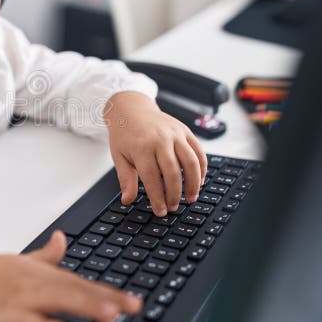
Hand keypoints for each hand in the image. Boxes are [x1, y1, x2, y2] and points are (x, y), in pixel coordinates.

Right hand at [0, 230, 141, 321]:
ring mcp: (21, 298)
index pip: (82, 283)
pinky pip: (25, 320)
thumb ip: (46, 255)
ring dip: (84, 306)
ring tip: (109, 314)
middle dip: (105, 299)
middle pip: (76, 291)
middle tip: (132, 307)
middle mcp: (36, 284)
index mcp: (42, 274)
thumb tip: (62, 239)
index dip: (109, 292)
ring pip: (57, 301)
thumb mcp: (21, 260)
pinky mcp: (3, 314)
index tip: (133, 302)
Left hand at [105, 91, 206, 216]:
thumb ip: (125, 179)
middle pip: (173, 172)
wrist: (131, 109)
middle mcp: (160, 140)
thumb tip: (127, 201)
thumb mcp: (119, 157)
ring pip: (191, 162)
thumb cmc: (125, 135)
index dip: (158, 198)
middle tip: (174, 207)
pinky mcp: (185, 131)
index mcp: (141, 147)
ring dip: (194, 183)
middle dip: (175, 194)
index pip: (152, 178)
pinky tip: (199, 181)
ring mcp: (175, 134)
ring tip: (191, 198)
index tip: (161, 212)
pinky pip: (198, 151)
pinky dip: (202, 168)